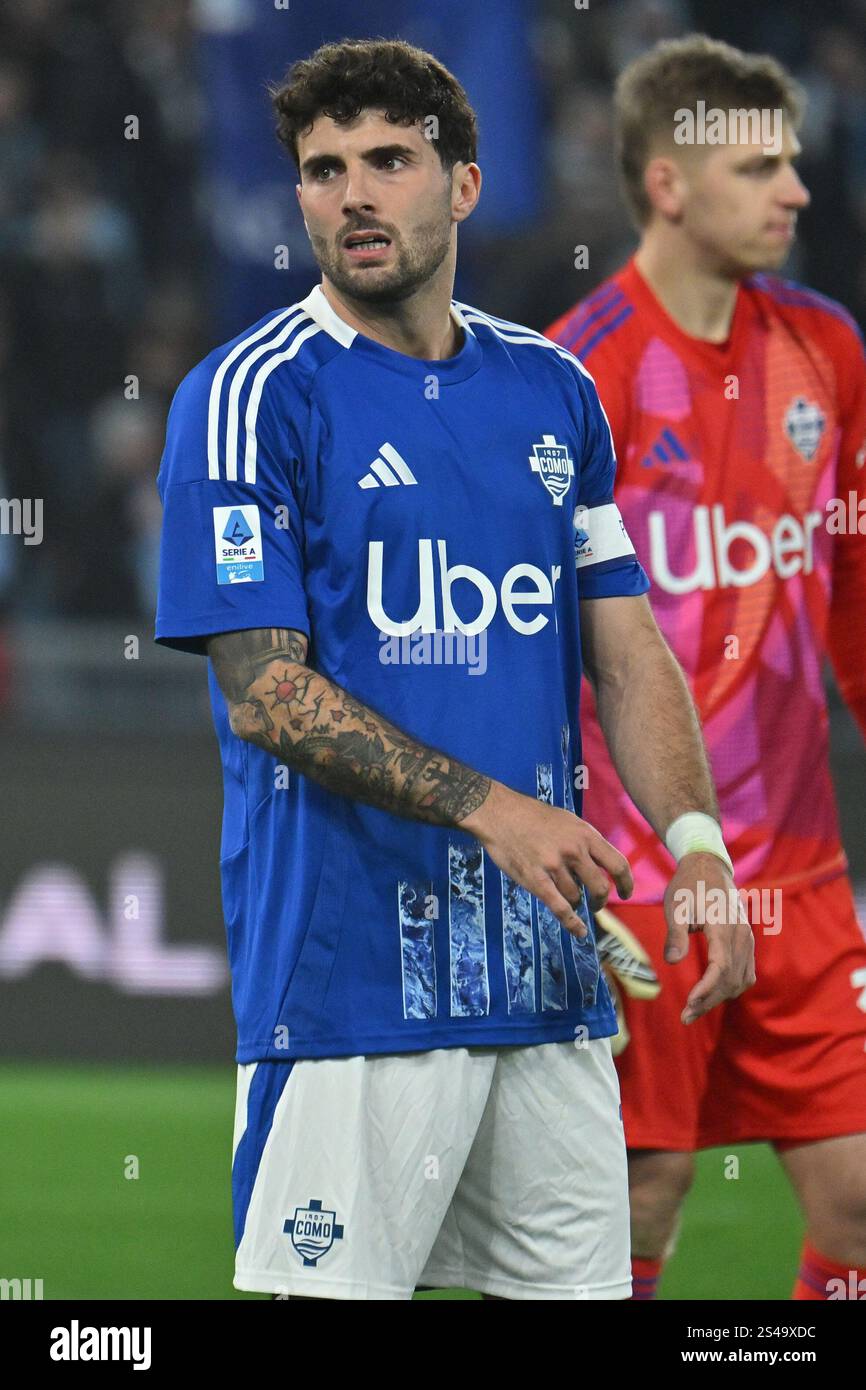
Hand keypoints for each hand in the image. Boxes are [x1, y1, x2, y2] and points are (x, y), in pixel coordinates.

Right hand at [460, 781, 632, 937]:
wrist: (499, 813)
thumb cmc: (532, 815)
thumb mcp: (568, 821)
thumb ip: (585, 841)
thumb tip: (599, 863)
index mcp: (585, 834)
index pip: (618, 864)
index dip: (626, 883)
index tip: (626, 893)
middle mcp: (574, 851)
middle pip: (600, 887)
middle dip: (600, 900)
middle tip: (596, 904)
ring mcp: (555, 866)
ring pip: (576, 897)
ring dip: (575, 902)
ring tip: (567, 898)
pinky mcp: (536, 879)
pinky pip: (560, 908)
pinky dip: (572, 923)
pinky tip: (579, 932)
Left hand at [662, 852, 755, 1023]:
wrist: (709, 867)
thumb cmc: (688, 886)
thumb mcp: (675, 905)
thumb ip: (675, 934)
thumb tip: (672, 962)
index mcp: (723, 926)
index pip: (721, 967)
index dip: (706, 990)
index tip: (689, 1005)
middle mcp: (741, 935)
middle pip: (731, 979)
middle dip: (709, 1001)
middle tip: (685, 1016)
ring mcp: (747, 939)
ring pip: (740, 979)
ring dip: (720, 997)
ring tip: (695, 1009)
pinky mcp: (747, 941)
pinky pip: (746, 972)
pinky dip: (732, 987)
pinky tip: (713, 995)